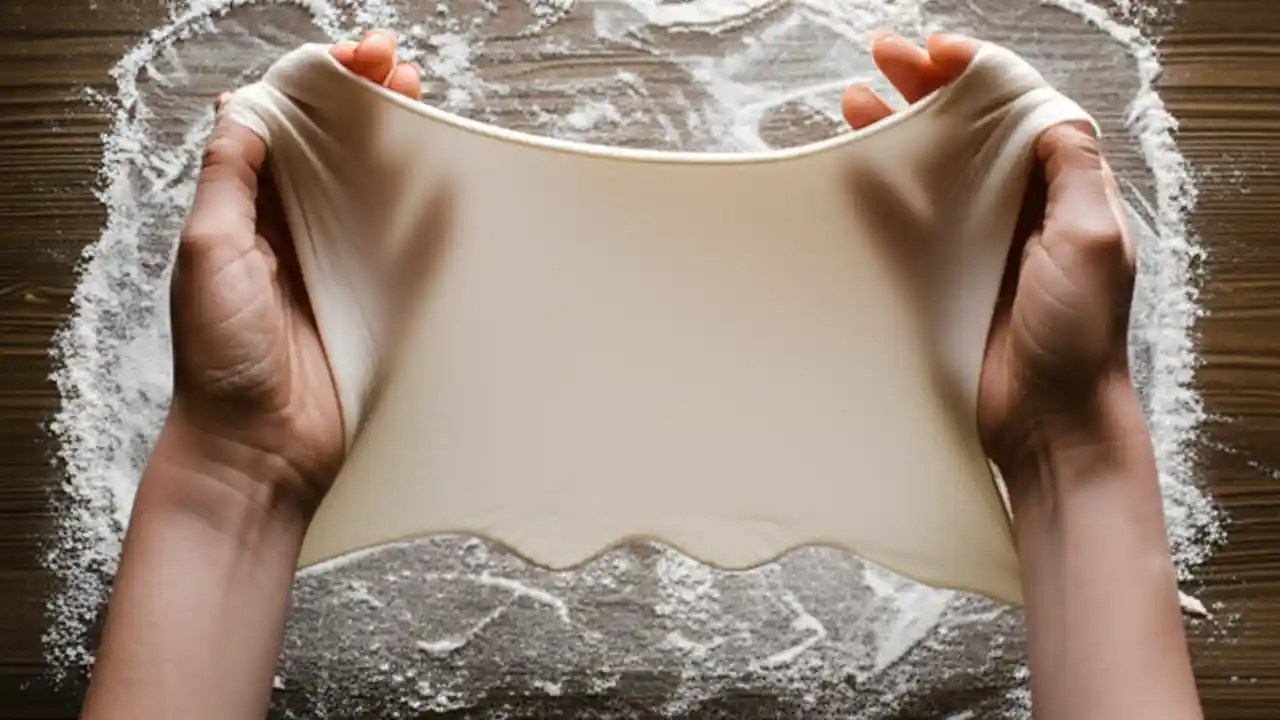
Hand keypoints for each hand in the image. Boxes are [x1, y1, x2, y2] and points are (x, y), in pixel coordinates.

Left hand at [167, 30, 422, 512]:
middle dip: (368, 101)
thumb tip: (244, 107)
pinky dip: (430, 217)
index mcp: (247, 210)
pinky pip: (408, 248)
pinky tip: (447, 189)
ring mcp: (339, 265)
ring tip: (424, 106)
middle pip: (336, 147)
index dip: (318, 85)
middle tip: (400, 70)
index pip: (285, 126)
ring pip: (374, 188)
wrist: (257, 451)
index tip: (356, 58)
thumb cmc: (220, 359)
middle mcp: (295, 230)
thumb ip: (229, 179)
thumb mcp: (208, 252)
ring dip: (400, 144)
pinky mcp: (376, 301)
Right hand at [842, 33, 1139, 486]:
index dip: (980, 76)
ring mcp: (973, 246)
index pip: (1018, 114)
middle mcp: (1016, 212)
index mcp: (1060, 194)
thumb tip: (1049, 113)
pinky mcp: (937, 281)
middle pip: (967, 133)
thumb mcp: (1094, 240)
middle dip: (926, 91)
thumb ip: (1074, 170)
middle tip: (883, 58)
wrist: (1047, 423)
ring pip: (928, 172)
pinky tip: (852, 171)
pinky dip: (876, 195)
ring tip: (854, 101)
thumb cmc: (1079, 337)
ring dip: (894, 132)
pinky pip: (901, 226)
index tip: (939, 52)